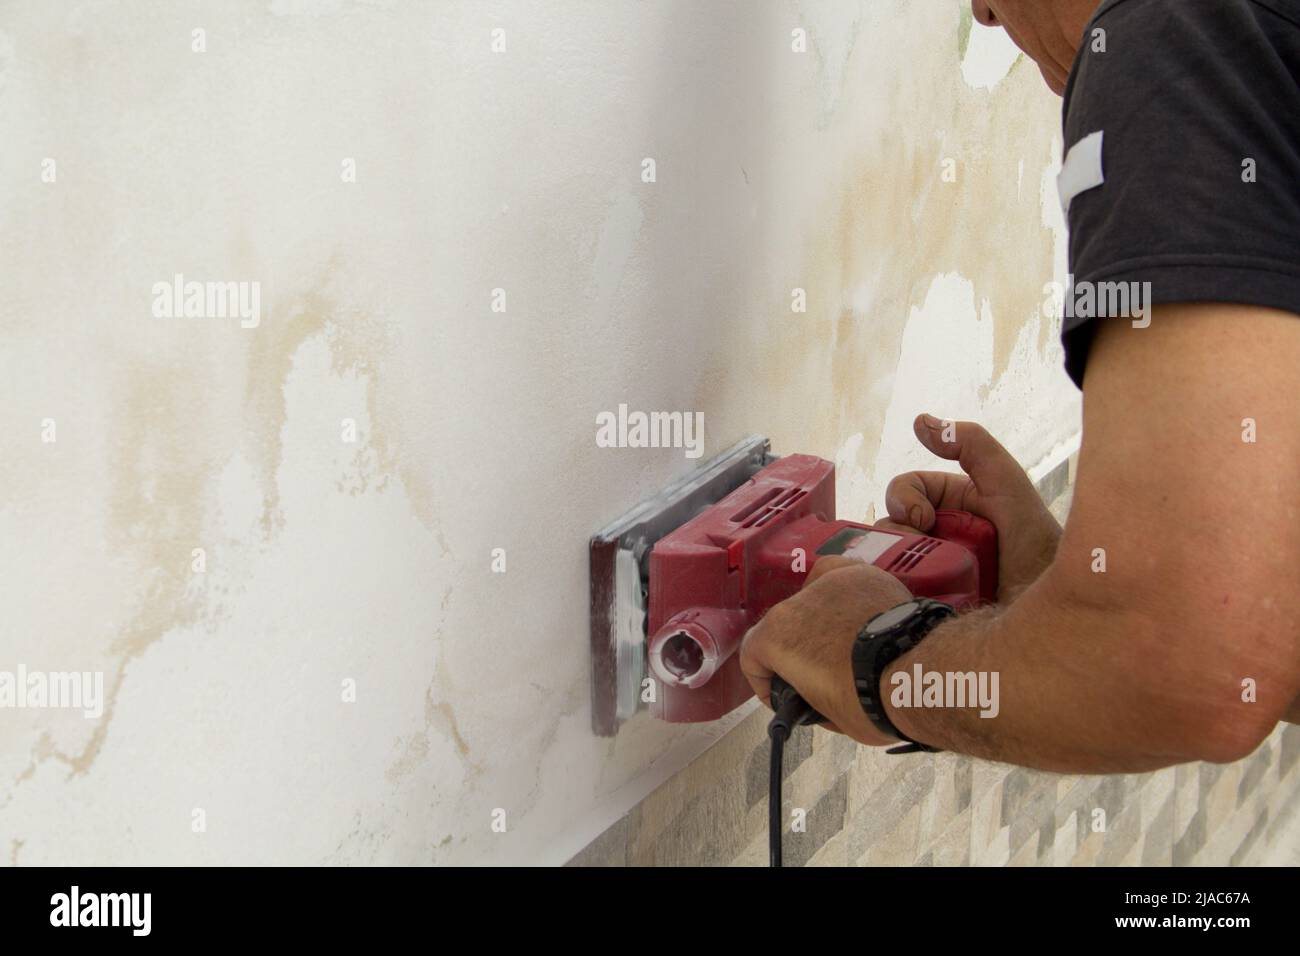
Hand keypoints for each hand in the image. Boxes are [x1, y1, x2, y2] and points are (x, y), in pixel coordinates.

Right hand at [740, 557, 911, 744]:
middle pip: (783, 625)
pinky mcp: (863, 574)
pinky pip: (839, 576)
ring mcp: (830, 583)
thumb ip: (807, 697)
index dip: (765, 682)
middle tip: (817, 675)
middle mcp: (796, 602)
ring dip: (818, 620)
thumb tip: (816, 695)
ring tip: (842, 643)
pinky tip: (850, 607)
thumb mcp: (828, 716)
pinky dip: (839, 591)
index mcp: (776, 636)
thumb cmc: (873, 702)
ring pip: (810, 598)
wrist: (921, 677)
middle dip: (795, 650)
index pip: (753, 655)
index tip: (782, 695)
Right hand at [875, 414, 1060, 601]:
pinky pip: (890, 590)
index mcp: (952, 503)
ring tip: (925, 578)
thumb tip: (919, 420)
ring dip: (893, 563)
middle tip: (924, 550)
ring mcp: (929, 569)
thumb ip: (973, 446)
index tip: (922, 519)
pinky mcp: (924, 601)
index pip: (907, 488)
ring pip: (883, 557)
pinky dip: (892, 589)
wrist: (1049, 610)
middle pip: (889, 522)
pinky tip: (914, 595)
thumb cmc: (1038, 549)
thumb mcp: (1009, 487)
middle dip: (898, 532)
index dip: (905, 498)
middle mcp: (937, 534)